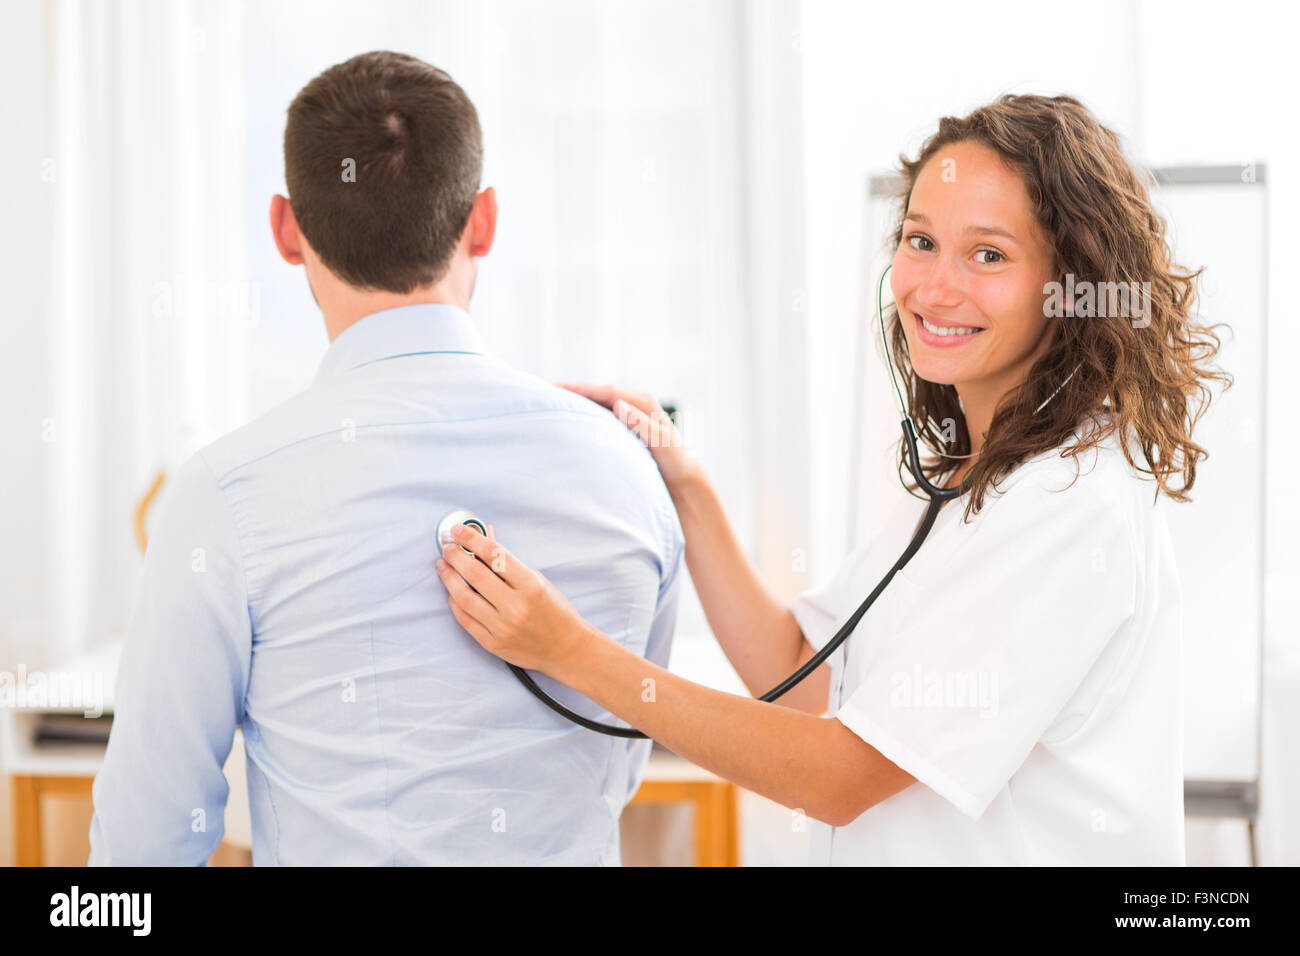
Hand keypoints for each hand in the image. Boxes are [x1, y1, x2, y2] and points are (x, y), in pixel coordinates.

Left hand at [435, 521, 601, 676]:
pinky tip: (452, 591)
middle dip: (456, 555)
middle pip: (474, 573)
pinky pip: (464, 619)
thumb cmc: (554, 610)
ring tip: (443, 565)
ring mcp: (502, 627)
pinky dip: (455, 602)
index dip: (472, 538)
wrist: (566, 649)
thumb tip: (484, 537)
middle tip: (448, 546)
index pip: (494, 554)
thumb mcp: (537, 579)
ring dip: (449, 577)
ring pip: (464, 597)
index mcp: (531, 586)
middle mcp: (515, 607)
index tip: (458, 530)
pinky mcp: (493, 643)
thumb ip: (508, 561)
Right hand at [556, 383, 699, 488]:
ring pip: (598, 406)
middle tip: (544, 392)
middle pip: (599, 395)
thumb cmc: (676, 464)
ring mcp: (630, 417)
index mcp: (643, 403)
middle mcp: (636, 406)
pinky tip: (569, 423)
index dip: (580, 389)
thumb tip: (618, 404)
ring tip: (551, 405)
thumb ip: (642, 424)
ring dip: (577, 404)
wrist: (684, 481)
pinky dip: (585, 417)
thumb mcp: (662, 443)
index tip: (555, 387)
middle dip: (573, 392)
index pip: (606, 392)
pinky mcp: (626, 430)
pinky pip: (600, 419)